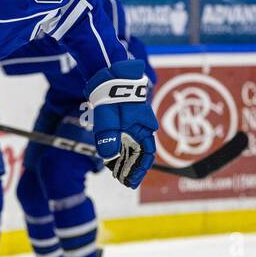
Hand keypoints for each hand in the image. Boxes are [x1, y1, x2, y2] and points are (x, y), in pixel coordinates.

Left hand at [85, 59, 157, 188]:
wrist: (108, 74)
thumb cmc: (112, 95)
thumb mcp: (108, 118)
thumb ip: (108, 137)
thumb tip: (108, 156)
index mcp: (143, 127)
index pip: (147, 154)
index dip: (141, 170)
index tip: (132, 182)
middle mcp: (141, 127)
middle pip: (139, 153)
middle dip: (132, 168)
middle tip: (123, 181)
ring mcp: (132, 124)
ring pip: (131, 147)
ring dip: (125, 161)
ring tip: (117, 173)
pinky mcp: (124, 121)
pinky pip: (125, 139)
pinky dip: (120, 150)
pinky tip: (112, 158)